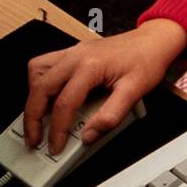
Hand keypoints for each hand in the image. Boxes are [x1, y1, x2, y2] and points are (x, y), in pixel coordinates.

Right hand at [24, 19, 186, 154]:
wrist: (154, 40)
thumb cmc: (146, 61)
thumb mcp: (136, 91)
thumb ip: (111, 116)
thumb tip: (89, 134)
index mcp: (90, 66)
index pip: (65, 103)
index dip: (57, 129)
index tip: (56, 145)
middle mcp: (76, 56)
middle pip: (41, 88)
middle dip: (33, 117)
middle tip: (34, 138)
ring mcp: (72, 51)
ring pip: (36, 72)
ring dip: (34, 96)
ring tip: (39, 117)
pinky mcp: (73, 52)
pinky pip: (45, 64)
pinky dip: (40, 82)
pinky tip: (49, 95)